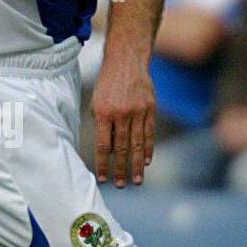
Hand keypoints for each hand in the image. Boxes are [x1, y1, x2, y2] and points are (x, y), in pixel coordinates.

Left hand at [92, 54, 154, 186]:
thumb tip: (105, 152)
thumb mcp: (96, 103)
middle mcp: (121, 113)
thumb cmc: (107, 85)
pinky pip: (149, 133)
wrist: (126, 61)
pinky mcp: (150, 108)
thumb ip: (100, 126)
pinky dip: (148, 148)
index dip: (102, 163)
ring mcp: (138, 111)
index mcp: (103, 113)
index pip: (102, 145)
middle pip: (121, 147)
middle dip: (120, 169)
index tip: (103, 178)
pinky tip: (146, 161)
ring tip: (137, 180)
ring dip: (136, 164)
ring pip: (137, 143)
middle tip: (121, 185)